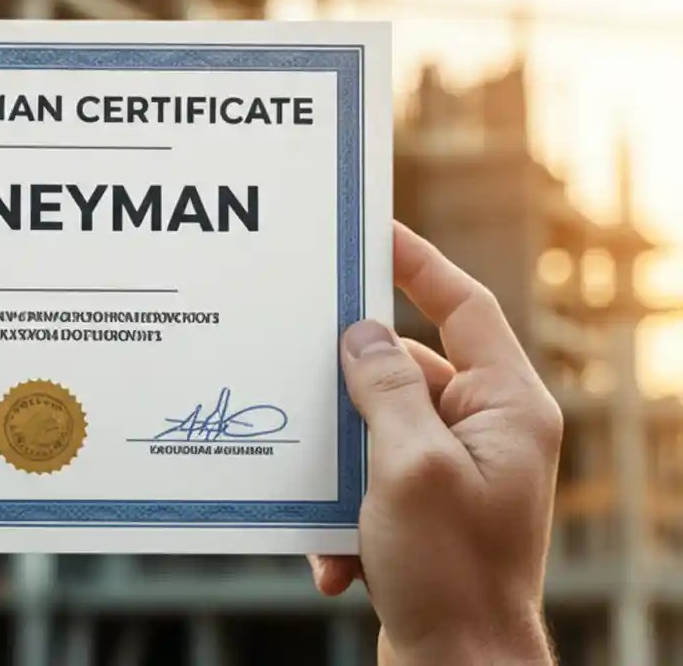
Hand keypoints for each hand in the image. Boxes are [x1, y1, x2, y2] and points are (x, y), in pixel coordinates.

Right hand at [309, 223, 560, 664]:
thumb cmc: (449, 575)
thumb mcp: (408, 467)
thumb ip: (386, 388)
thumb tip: (363, 334)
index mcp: (508, 407)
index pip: (464, 307)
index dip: (418, 264)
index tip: (372, 233)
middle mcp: (489, 430)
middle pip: (410, 370)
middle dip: (351, 389)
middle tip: (299, 371)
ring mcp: (459, 470)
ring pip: (379, 428)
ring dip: (341, 464)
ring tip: (322, 500)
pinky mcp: (428, 507)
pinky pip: (373, 478)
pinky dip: (344, 509)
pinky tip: (335, 555)